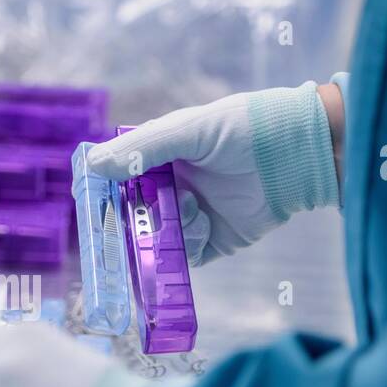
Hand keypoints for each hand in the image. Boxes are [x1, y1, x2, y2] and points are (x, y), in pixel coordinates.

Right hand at [83, 81, 340, 264]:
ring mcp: (190, 216)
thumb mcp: (187, 130)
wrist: (295, 156)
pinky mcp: (211, 242)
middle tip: (123, 226)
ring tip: (180, 215)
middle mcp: (171, 188)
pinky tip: (196, 229)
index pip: (119, 178)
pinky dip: (182, 250)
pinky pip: (182, 257)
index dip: (104, 191)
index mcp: (161, 158)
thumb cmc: (242, 129)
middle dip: (127, 221)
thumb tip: (93, 165)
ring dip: (157, 234)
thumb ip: (141, 149)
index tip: (91, 202)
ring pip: (154, 239)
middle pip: (133, 214)